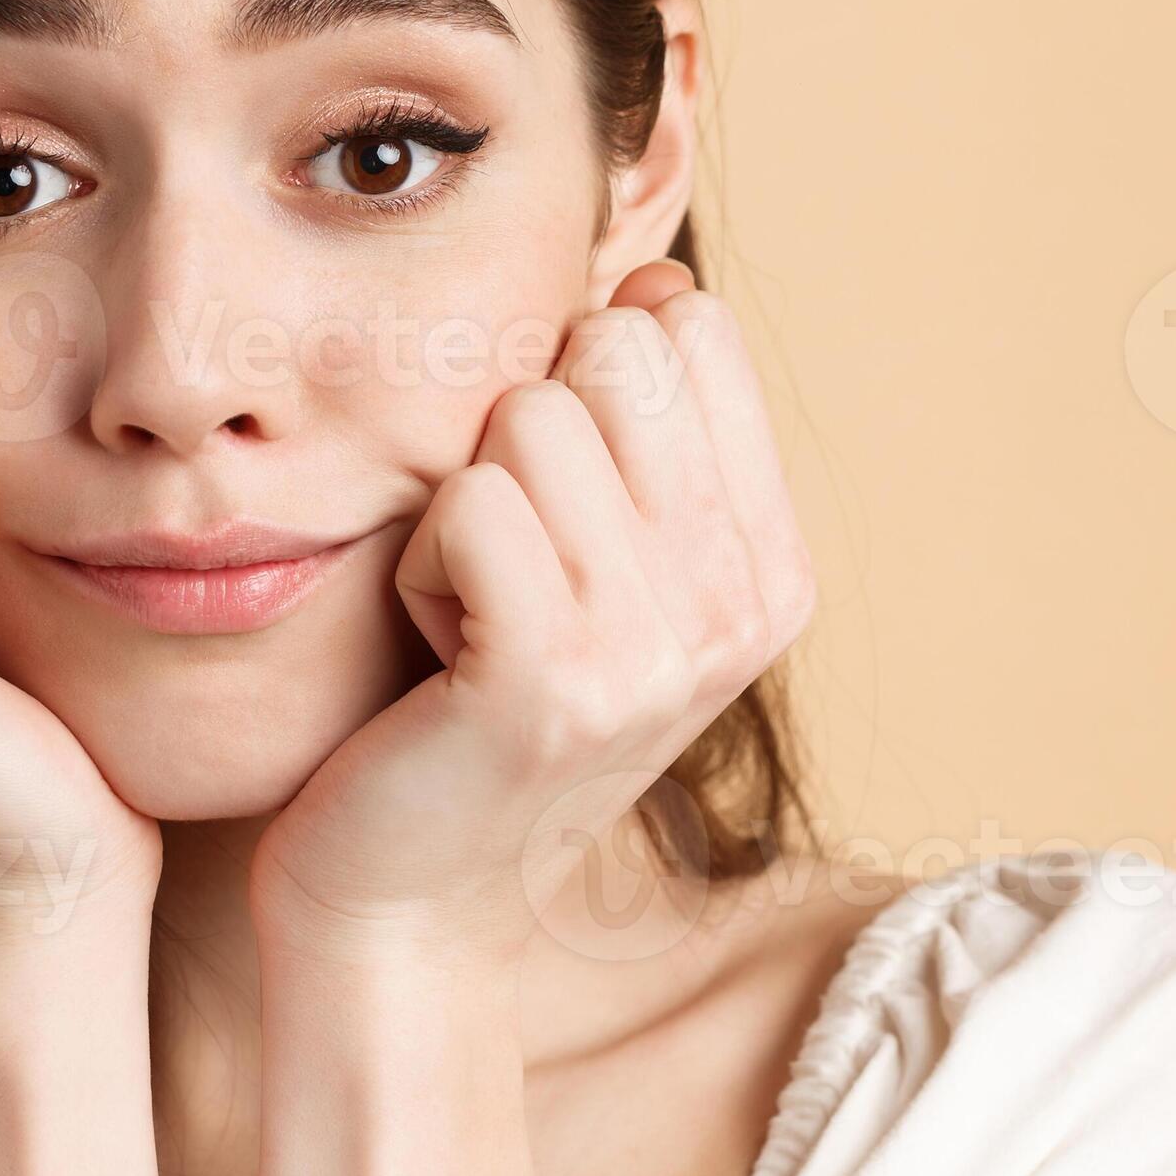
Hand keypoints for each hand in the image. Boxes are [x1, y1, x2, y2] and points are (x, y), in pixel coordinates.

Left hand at [251, 261, 819, 957]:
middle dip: (519, 431)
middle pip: (613, 352)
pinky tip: (439, 652)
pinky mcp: (554, 683)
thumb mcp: (594, 557)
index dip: (585, 378)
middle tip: (507, 566)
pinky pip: (465, 501)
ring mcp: (659, 651)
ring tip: (473, 612)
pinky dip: (421, 560)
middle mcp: (741, 609)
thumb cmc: (471, 699)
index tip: (564, 514)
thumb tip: (653, 277)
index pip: (693, 327)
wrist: (404, 897)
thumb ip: (641, 425)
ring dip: (461, 505)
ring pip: (529, 418)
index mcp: (771, 569)